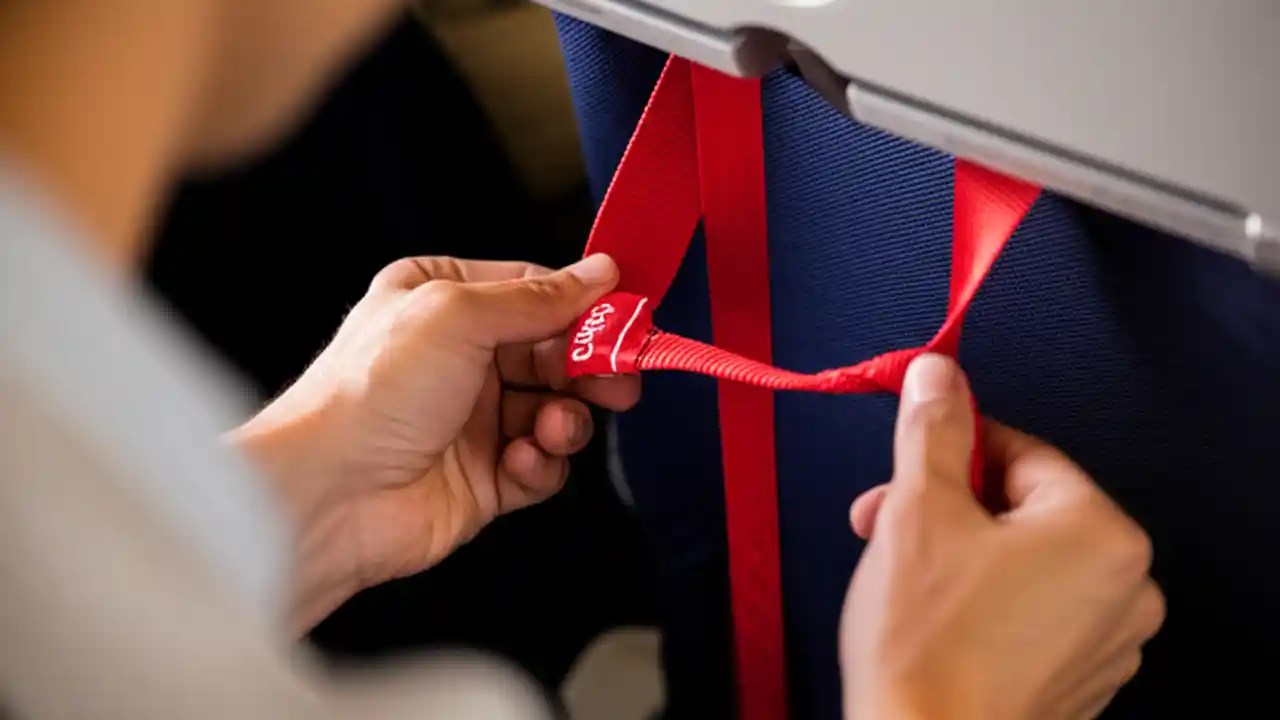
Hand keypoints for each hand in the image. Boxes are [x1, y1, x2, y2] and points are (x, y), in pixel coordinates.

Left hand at [228, 254, 637, 632]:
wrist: (328, 495)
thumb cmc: (369, 394)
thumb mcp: (458, 316)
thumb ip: (538, 297)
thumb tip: (599, 272)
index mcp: (443, 302)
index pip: (535, 292)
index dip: (585, 307)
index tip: (627, 320)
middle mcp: (459, 358)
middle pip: (555, 353)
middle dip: (590, 367)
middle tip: (619, 379)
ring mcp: (472, 420)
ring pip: (557, 410)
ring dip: (567, 420)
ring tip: (554, 428)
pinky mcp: (485, 477)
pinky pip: (542, 465)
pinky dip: (542, 464)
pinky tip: (519, 461)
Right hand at [841, 354, 1163, 719]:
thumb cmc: (926, 648)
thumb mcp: (918, 509)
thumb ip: (934, 429)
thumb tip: (938, 375)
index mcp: (1102, 534)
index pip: (1021, 452)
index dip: (952, 449)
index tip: (913, 456)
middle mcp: (1124, 589)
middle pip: (1020, 508)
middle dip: (944, 507)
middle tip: (886, 519)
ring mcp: (1104, 642)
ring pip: (1020, 561)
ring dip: (956, 552)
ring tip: (900, 571)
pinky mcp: (1075, 682)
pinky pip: (1028, 612)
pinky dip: (981, 602)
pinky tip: (930, 617)